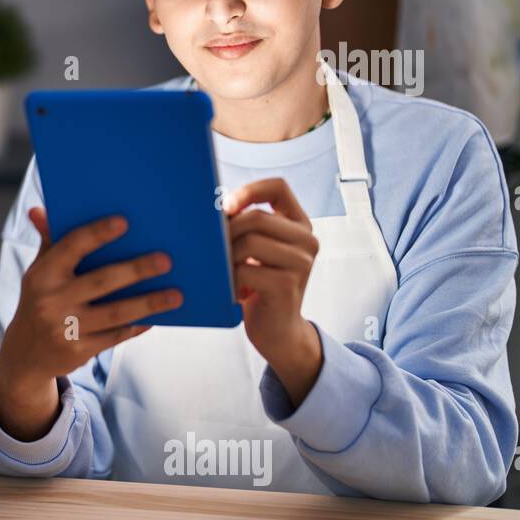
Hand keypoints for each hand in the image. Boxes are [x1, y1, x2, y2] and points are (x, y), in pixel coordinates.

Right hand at [0, 206, 182, 439]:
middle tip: (166, 260)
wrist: (26, 353)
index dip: (97, 234)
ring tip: (176, 295)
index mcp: (42, 275)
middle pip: (102, 281)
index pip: (71, 247)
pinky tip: (156, 316)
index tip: (124, 222)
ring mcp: (66, 329)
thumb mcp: (38, 272)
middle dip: (136, 270)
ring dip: (149, 303)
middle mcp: (52, 301)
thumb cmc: (40, 300)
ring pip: (115, 313)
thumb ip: (49, 241)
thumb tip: (39, 210)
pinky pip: (116, 336)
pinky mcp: (79, 351)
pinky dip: (137, 326)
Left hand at [224, 179, 322, 407]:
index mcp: (299, 225)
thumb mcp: (255, 251)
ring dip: (226, 258)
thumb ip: (246, 227)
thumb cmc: (259, 286)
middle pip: (256, 217)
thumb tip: (212, 207)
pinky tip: (231, 292)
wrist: (277, 332)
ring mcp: (301, 262)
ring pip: (250, 241)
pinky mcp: (288, 285)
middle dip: (226, 233)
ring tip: (224, 274)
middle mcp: (307, 240)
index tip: (226, 206)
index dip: (249, 190)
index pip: (278, 187)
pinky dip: (229, 280)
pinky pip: (246, 270)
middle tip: (215, 254)